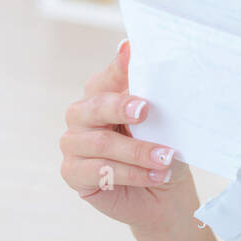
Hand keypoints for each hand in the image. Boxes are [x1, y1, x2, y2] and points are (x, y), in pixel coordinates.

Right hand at [59, 40, 197, 235]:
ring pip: (101, 143)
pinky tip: (154, 175)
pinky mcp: (73, 173)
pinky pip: (100, 171)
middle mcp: (82, 115)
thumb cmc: (162, 149)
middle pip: (95, 106)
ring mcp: (73, 144)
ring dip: (138, 151)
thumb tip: (130, 48)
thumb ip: (149, 91)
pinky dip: (132, 173)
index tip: (131, 52)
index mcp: (102, 94)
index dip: (118, 66)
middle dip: (120, 107)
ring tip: (166, 158)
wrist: (166, 193)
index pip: (107, 75)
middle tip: (146, 110)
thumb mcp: (163, 120)